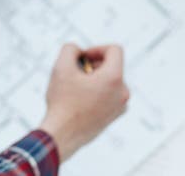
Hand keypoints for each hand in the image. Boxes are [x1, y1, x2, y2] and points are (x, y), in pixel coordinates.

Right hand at [39, 44, 128, 161]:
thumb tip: (78, 51)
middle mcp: (123, 92)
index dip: (96, 48)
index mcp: (115, 78)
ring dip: (93, 78)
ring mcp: (120, 106)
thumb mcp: (61, 66)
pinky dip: (96, 92)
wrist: (62, 135)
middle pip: (111, 66)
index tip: (81, 58)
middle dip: (92, 65)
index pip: (114, 50)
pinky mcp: (114, 116)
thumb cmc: (62, 101)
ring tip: (75, 88)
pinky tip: (79, 100)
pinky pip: (108, 95)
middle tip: (74, 74)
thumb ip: (70, 49)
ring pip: (109, 81)